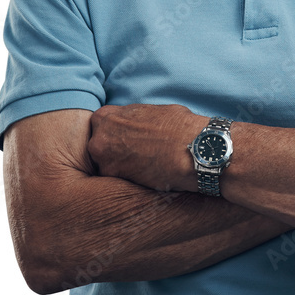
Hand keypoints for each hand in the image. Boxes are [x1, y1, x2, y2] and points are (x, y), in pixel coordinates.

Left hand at [88, 104, 206, 191]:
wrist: (194, 148)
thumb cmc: (179, 127)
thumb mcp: (151, 111)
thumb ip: (132, 119)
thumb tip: (133, 124)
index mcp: (106, 116)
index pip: (100, 129)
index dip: (115, 136)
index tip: (127, 142)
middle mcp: (99, 137)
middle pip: (99, 149)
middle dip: (114, 153)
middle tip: (136, 157)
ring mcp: (104, 160)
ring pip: (106, 167)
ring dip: (121, 170)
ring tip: (144, 169)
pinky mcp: (115, 180)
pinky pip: (117, 182)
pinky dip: (130, 182)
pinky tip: (147, 178)